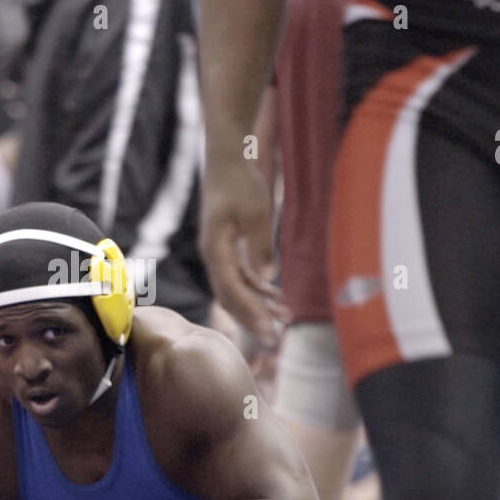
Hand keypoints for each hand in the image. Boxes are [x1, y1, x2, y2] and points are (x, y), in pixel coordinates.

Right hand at [199, 155, 290, 347]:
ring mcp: (218, 253)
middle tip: (276, 339)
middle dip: (254, 318)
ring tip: (286, 316)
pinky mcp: (226, 247)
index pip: (231, 291)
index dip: (250, 313)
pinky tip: (277, 295)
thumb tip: (267, 279)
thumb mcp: (257, 213)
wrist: (226, 159)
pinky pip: (240, 275)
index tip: (269, 330)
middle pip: (230, 297)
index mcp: (215, 250)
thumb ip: (261, 247)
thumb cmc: (240, 182)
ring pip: (237, 288)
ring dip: (259, 304)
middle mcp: (213, 256)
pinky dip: (257, 287)